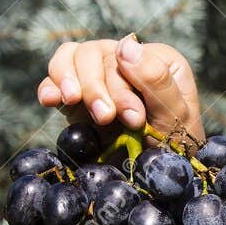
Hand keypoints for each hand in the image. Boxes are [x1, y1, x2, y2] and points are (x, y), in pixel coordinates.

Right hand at [38, 35, 204, 142]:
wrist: (153, 178)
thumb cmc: (173, 146)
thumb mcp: (176, 116)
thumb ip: (156, 80)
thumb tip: (126, 45)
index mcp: (155, 59)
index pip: (124, 52)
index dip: (121, 84)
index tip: (133, 118)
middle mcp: (124, 61)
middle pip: (93, 54)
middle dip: (97, 89)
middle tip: (106, 119)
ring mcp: (98, 76)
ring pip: (70, 57)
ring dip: (69, 80)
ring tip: (73, 101)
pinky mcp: (77, 96)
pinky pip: (54, 78)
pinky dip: (49, 86)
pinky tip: (49, 100)